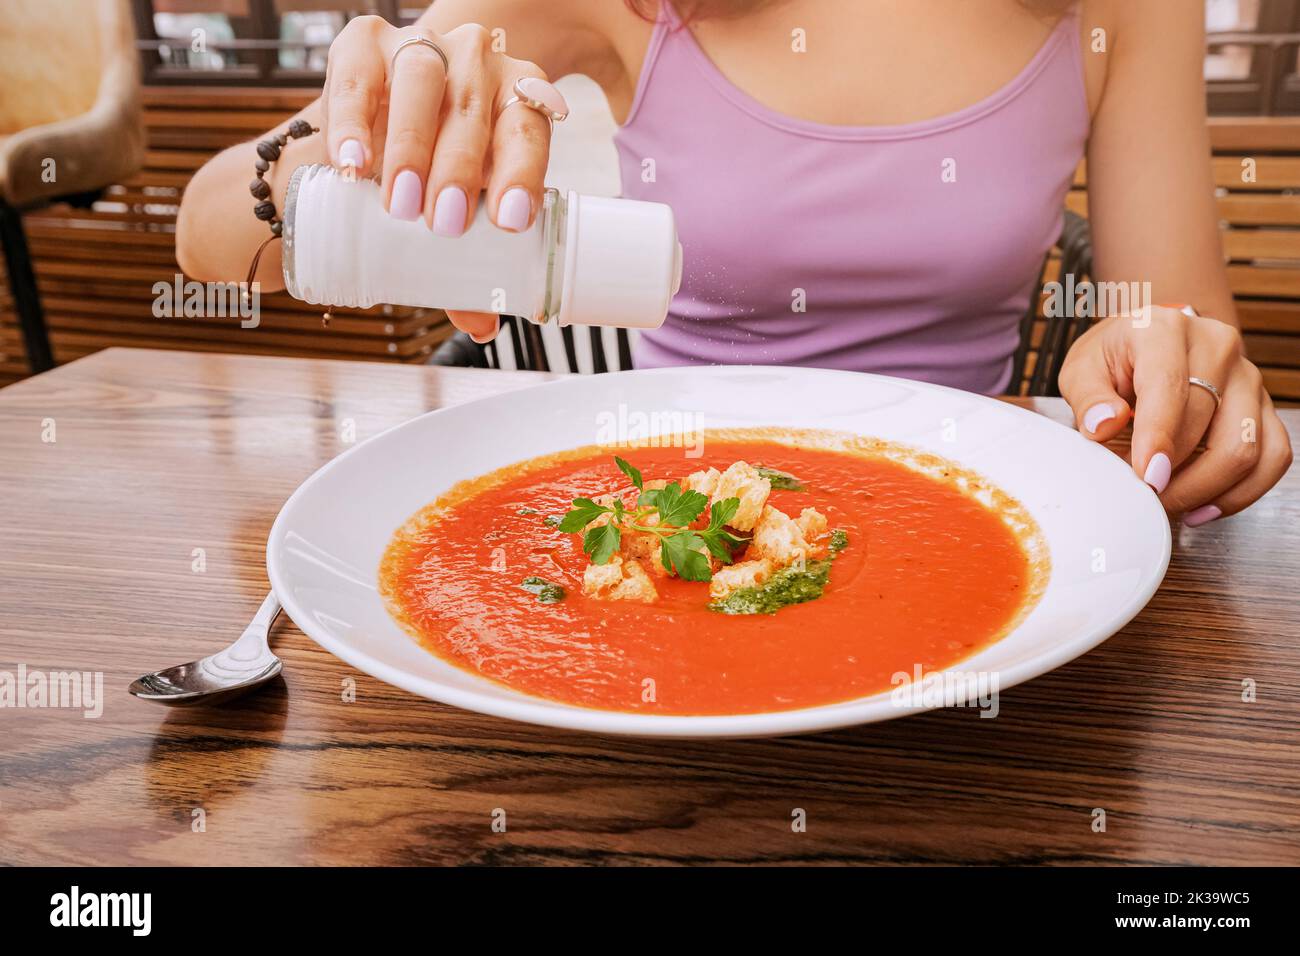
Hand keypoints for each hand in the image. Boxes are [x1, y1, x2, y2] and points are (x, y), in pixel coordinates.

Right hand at [322, 16, 566, 342]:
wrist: (366, 140)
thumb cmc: (429, 178)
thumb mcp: (453, 216)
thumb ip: (467, 265)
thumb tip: (481, 323)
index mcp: (515, 100)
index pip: (528, 130)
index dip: (522, 173)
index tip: (507, 222)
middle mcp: (476, 64)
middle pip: (474, 106)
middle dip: (459, 167)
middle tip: (441, 223)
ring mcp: (420, 45)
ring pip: (422, 79)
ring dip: (410, 143)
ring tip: (397, 202)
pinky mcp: (362, 41)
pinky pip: (358, 72)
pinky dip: (353, 118)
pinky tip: (350, 161)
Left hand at [1059, 306, 1291, 524]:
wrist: (1151, 343)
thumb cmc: (1115, 359)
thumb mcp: (1082, 370)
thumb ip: (1089, 397)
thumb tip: (1104, 425)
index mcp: (1164, 331)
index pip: (1169, 388)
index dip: (1159, 438)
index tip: (1147, 477)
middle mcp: (1216, 346)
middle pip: (1210, 424)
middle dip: (1178, 475)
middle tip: (1145, 497)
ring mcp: (1248, 377)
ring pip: (1248, 446)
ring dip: (1208, 488)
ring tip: (1170, 504)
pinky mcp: (1264, 406)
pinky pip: (1272, 457)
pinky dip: (1241, 491)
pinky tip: (1203, 506)